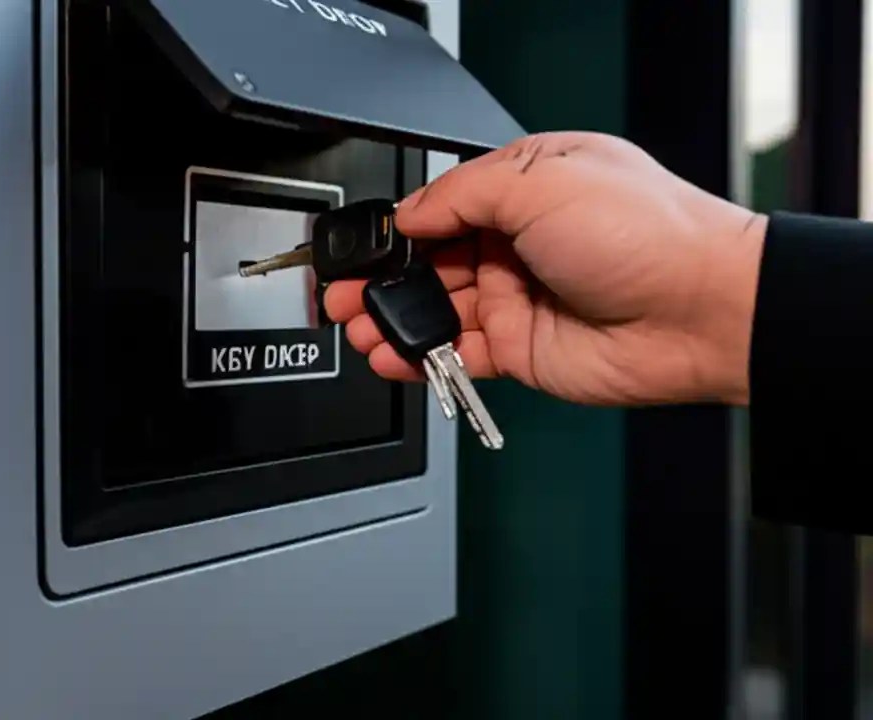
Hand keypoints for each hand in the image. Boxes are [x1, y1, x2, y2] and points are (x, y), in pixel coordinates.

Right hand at [324, 131, 765, 405]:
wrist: (702, 311)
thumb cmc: (647, 234)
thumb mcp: (541, 179)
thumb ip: (462, 194)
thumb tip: (410, 211)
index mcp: (524, 189)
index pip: (440, 206)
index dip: (397, 227)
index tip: (361, 247)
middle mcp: (518, 244)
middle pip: (428, 263)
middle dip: (380, 280)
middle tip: (341, 295)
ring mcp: (518, 299)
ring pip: (436, 312)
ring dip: (391, 320)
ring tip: (358, 328)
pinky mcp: (522, 350)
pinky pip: (456, 355)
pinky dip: (419, 359)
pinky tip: (392, 356)